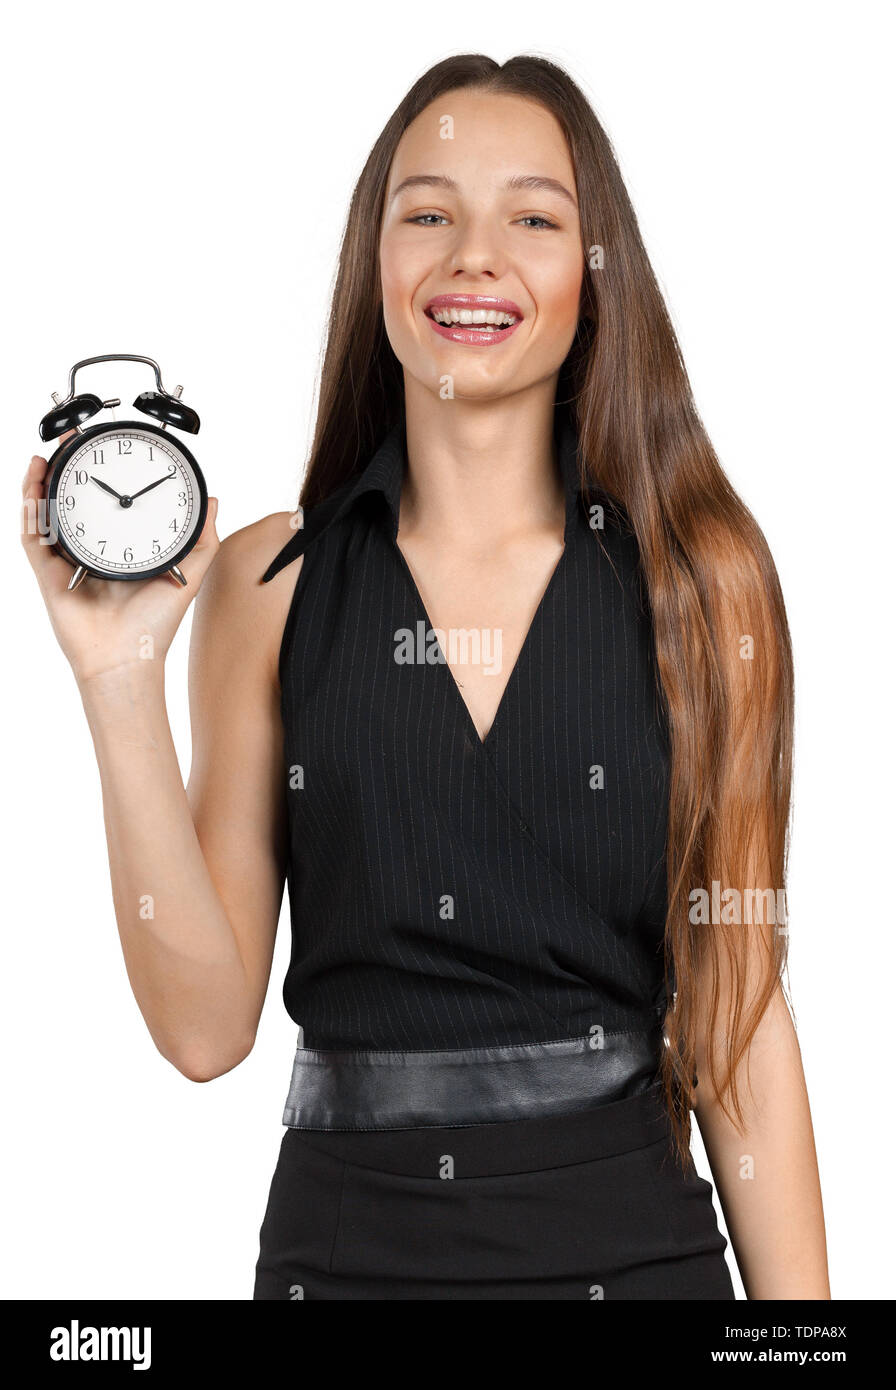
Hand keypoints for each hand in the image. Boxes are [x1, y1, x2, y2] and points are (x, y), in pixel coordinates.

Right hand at [21, 430, 220, 687]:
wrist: (127, 659)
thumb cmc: (154, 625)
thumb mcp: (190, 572)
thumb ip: (204, 537)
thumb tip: (213, 501)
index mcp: (121, 549)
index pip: (111, 506)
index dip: (110, 476)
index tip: (115, 449)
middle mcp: (92, 551)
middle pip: (76, 501)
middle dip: (74, 468)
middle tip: (79, 438)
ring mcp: (66, 560)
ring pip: (49, 510)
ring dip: (47, 478)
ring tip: (56, 449)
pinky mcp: (46, 571)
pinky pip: (31, 530)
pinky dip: (29, 501)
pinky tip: (37, 475)